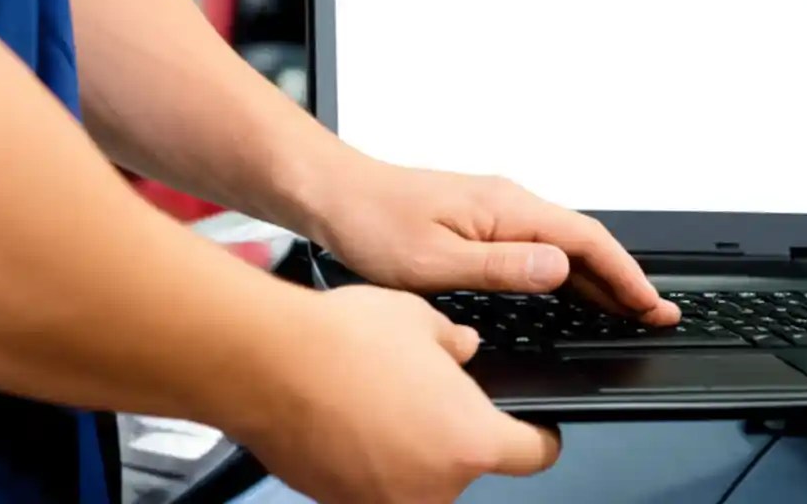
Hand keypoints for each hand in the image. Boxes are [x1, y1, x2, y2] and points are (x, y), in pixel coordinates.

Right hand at [246, 285, 560, 502]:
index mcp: (471, 441)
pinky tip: (347, 418)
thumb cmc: (344, 342)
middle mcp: (434, 487)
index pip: (533, 455)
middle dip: (453, 435)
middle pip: (467, 467)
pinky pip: (370, 484)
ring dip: (408, 450)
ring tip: (377, 402)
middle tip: (425, 395)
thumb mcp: (421, 320)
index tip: (534, 430)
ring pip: (416, 478)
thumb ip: (454, 343)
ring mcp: (384, 503)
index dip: (538, 438)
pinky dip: (368, 460)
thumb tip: (464, 348)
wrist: (267, 363)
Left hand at [308, 158, 679, 325]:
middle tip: (657, 313)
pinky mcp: (481, 223)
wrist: (334, 195)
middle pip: (584, 242)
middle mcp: (507, 204)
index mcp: (505, 208)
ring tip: (629, 308)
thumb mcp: (435, 260)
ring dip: (599, 277)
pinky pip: (539, 247)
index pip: (585, 241)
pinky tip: (573, 292)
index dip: (624, 275)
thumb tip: (559, 270)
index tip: (650, 304)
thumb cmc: (373, 223)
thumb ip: (501, 267)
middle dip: (624, 278)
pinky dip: (568, 272)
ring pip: (563, 246)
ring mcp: (496, 212)